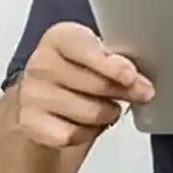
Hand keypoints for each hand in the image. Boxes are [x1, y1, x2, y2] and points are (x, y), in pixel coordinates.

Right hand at [16, 21, 154, 147]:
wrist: (47, 98)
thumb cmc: (80, 71)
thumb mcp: (100, 55)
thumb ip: (118, 62)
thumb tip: (139, 83)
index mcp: (60, 38)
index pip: (85, 48)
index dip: (111, 65)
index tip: (130, 76)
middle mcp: (40, 63)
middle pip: (97, 84)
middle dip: (125, 91)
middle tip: (141, 93)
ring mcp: (31, 95)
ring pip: (91, 113)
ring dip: (109, 113)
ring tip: (107, 106)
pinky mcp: (30, 124)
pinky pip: (73, 135)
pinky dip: (89, 133)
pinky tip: (88, 123)